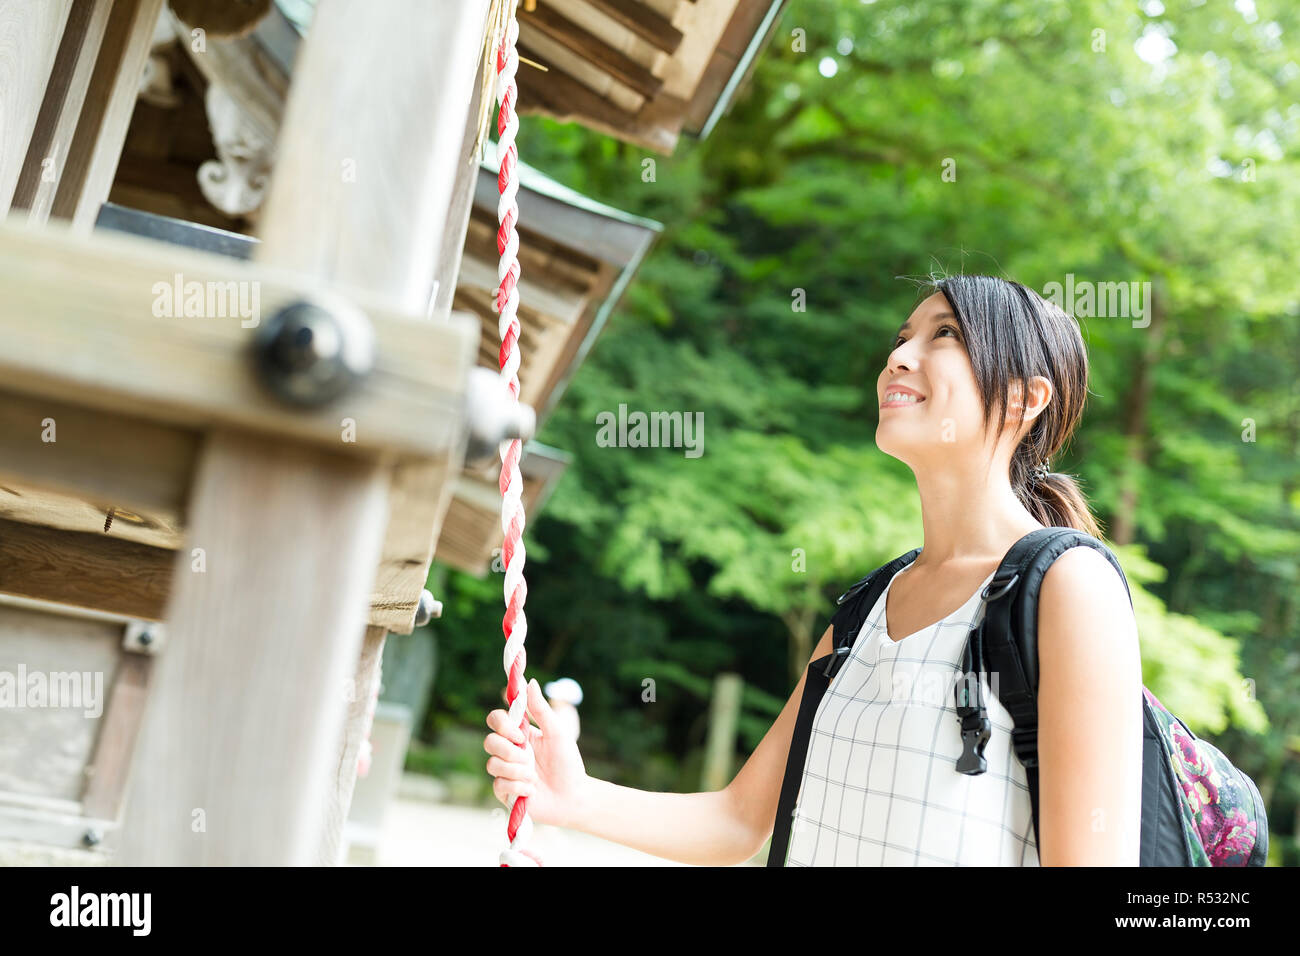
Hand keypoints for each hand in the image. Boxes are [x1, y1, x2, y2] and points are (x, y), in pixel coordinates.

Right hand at [484, 678, 587, 827]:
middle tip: (526, 754)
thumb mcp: (557, 732)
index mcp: (520, 734)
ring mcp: (506, 772)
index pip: (497, 720)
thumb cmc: (568, 763)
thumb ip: (541, 709)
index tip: (518, 729)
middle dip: (507, 747)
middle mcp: (510, 751)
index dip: (501, 721)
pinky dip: (517, 787)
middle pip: (489, 741)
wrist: (574, 797)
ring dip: (516, 770)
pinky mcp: (505, 792)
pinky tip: (532, 790)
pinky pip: (499, 784)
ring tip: (534, 777)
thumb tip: (529, 682)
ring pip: (492, 764)